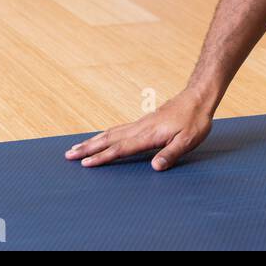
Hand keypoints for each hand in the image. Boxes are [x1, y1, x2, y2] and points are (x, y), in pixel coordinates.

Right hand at [64, 89, 212, 169]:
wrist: (197, 98)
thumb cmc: (194, 121)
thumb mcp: (188, 140)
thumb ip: (171, 154)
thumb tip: (154, 167)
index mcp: (148, 135)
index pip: (121, 148)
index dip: (103, 157)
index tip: (85, 163)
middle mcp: (139, 128)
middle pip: (109, 139)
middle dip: (88, 148)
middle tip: (68, 155)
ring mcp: (139, 124)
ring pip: (111, 133)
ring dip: (92, 141)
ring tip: (76, 147)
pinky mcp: (143, 122)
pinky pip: (118, 130)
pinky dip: (104, 135)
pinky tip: (101, 138)